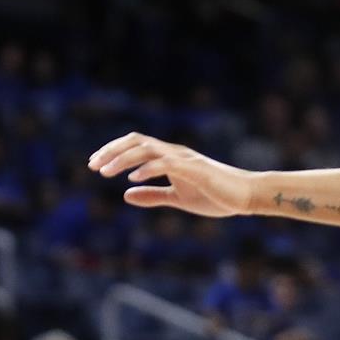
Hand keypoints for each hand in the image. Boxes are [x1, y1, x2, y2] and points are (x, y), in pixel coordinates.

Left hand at [88, 133, 254, 216]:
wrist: (248, 196)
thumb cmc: (216, 195)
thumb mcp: (178, 198)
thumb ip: (153, 195)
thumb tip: (125, 195)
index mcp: (169, 157)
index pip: (135, 145)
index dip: (112, 151)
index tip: (93, 164)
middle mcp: (174, 153)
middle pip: (136, 141)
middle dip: (111, 151)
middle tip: (91, 166)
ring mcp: (185, 160)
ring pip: (147, 149)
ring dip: (123, 159)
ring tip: (105, 172)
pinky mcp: (195, 170)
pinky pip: (167, 164)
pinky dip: (147, 169)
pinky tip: (133, 179)